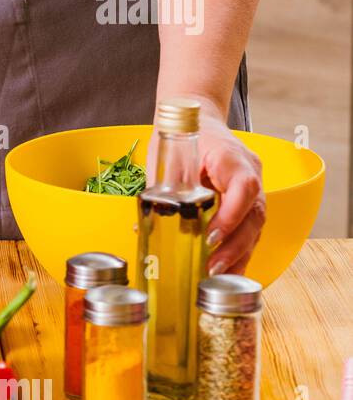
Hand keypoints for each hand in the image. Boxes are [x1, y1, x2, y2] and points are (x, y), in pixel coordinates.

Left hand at [148, 100, 264, 275]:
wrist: (199, 122)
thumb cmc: (181, 137)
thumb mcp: (168, 157)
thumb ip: (165, 189)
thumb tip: (143, 228)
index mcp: (232, 157)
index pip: (244, 188)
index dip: (231, 215)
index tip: (210, 236)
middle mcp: (250, 172)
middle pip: (254, 214)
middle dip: (234, 246)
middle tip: (212, 267)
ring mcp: (254, 188)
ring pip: (255, 226)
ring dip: (237, 255)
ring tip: (216, 277)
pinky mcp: (249, 202)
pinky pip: (249, 230)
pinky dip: (238, 253)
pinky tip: (225, 272)